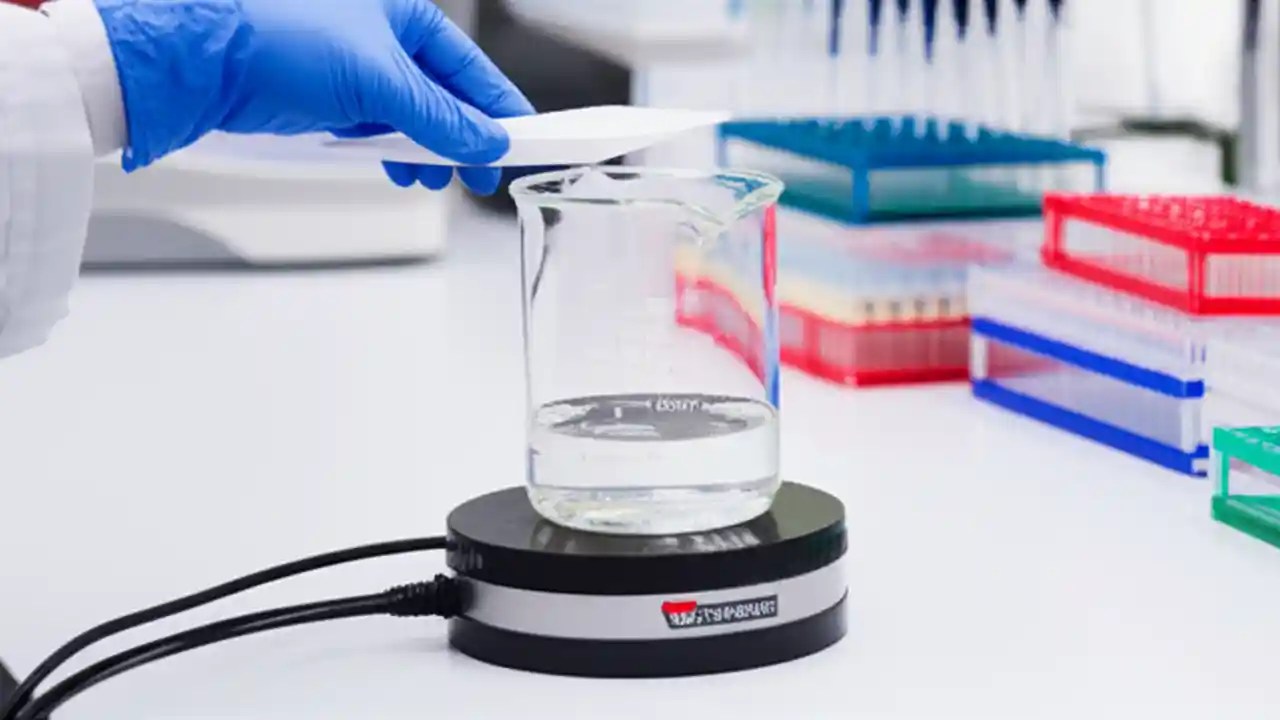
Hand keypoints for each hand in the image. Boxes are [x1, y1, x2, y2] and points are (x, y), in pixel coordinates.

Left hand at [94, 0, 534, 193]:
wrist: (195, 61)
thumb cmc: (275, 39)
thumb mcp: (377, 81)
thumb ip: (438, 116)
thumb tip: (484, 139)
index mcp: (403, 14)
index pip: (470, 69)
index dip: (500, 109)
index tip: (526, 143)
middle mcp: (382, 37)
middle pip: (443, 96)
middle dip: (461, 137)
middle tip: (479, 175)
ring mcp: (353, 68)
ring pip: (410, 117)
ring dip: (424, 150)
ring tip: (430, 176)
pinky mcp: (325, 98)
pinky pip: (376, 128)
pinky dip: (390, 150)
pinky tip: (395, 166)